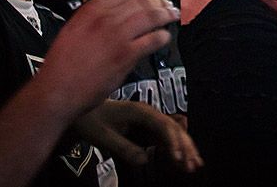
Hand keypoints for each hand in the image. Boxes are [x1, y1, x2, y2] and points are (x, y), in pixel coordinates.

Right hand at [33, 0, 178, 114]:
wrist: (56, 92)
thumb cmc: (62, 65)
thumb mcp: (73, 30)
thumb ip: (94, 18)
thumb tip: (116, 11)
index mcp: (89, 11)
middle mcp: (104, 19)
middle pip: (142, 1)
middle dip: (158, 2)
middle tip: (166, 6)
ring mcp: (116, 36)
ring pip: (151, 16)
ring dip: (166, 15)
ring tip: (173, 16)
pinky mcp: (126, 55)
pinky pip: (153, 39)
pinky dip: (163, 37)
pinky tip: (164, 38)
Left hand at [73, 101, 201, 172]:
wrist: (82, 111)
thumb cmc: (90, 120)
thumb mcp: (102, 136)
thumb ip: (123, 147)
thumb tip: (145, 160)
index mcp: (141, 112)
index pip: (165, 126)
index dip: (174, 142)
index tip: (177, 158)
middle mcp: (150, 114)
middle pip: (175, 129)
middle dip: (186, 146)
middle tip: (194, 165)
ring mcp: (150, 121)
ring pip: (173, 134)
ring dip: (184, 148)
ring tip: (194, 165)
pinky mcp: (146, 129)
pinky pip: (165, 139)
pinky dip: (175, 149)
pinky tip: (180, 161)